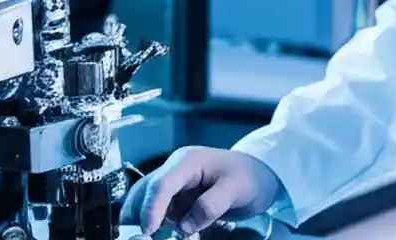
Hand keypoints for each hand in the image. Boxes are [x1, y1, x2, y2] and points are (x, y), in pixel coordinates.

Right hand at [120, 147, 281, 235]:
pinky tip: (154, 235)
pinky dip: (152, 222)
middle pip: (145, 190)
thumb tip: (184, 226)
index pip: (162, 184)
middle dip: (136, 214)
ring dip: (139, 219)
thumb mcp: (235, 190)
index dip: (151, 208)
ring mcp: (173, 183)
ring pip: (145, 199)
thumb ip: (210, 206)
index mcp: (187, 162)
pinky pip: (157, 209)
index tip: (147, 231)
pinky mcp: (175, 197)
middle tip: (137, 237)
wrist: (259, 173)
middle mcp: (174, 170)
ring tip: (142, 237)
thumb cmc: (248, 178)